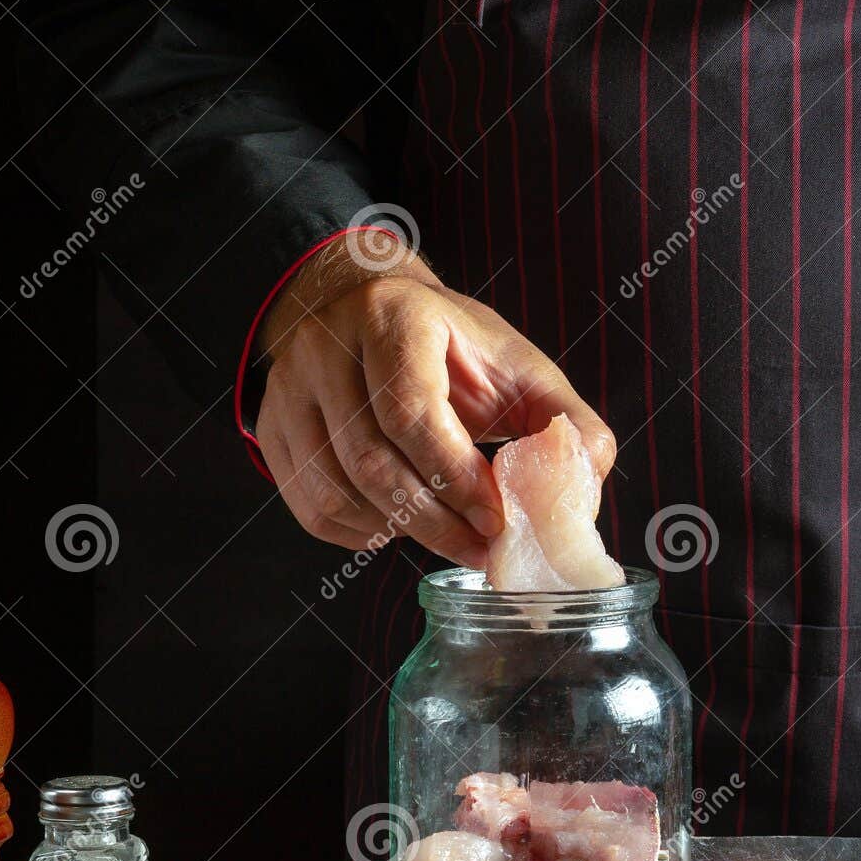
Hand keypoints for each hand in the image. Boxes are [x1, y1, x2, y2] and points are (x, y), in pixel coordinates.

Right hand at [254, 235, 614, 565]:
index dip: (455, 477)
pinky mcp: (273, 429)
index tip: (496, 520)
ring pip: (335, 491)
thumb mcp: (516, 364)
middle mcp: (327, 349)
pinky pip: (311, 507)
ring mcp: (290, 391)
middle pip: (370, 460)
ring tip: (448, 538)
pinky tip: (398, 527)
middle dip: (433, 522)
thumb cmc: (450, 344)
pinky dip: (359, 534)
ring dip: (398, 532)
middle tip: (481, 552)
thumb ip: (563, 418)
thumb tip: (587, 478)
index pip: (411, 411)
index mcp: (393, 317)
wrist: (366, 308)